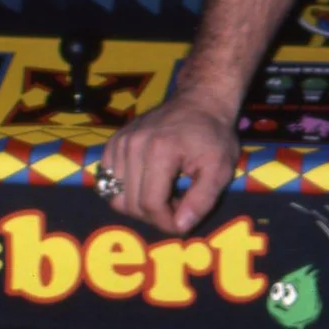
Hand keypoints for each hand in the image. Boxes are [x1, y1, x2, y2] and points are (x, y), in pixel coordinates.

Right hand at [100, 92, 239, 234]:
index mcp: (161, 150)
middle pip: (132, 204)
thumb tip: (180, 228)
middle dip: (155, 216)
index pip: (151, 205)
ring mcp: (120, 142)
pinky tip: (147, 184)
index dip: (166, 223)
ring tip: (163, 195)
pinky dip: (125, 191)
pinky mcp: (114, 142)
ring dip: (139, 206)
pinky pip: (107, 181)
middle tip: (176, 207)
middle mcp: (134, 145)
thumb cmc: (213, 135)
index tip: (183, 222)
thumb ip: (203, 200)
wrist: (200, 101)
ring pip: (116, 196)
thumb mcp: (220, 168)